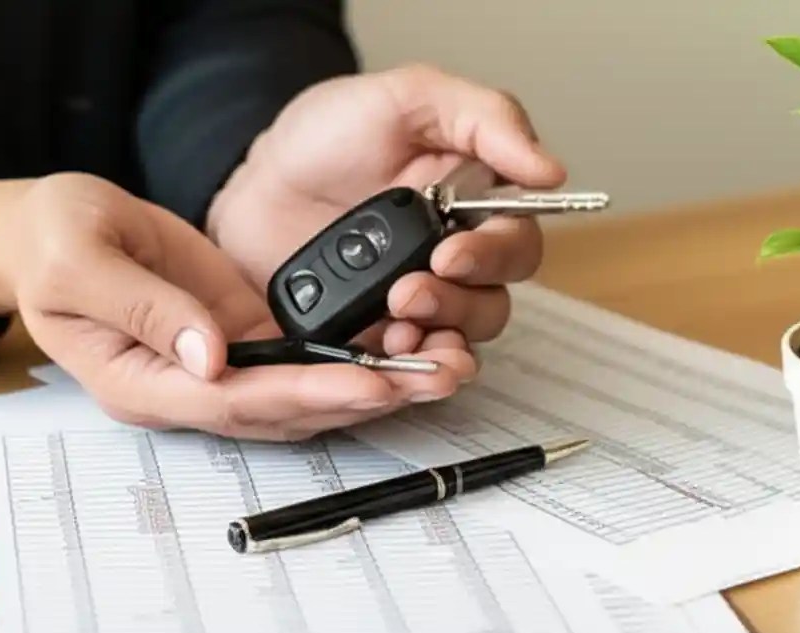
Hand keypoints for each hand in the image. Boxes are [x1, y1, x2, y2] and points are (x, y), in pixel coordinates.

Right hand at [0, 173, 474, 439]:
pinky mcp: (246, 335)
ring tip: (439, 368)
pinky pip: (308, 356)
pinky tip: (407, 341)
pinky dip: (357, 354)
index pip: (236, 402)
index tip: (367, 381)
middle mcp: (191, 389)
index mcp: (143, 385)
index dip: (305, 394)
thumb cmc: (54, 241)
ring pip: (307, 391)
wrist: (57, 225)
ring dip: (372, 384)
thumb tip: (212, 356)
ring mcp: (223, 366)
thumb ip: (145, 309)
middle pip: (286, 410)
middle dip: (360, 398)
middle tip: (429, 381)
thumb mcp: (81, 261)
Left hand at [206, 63, 565, 356]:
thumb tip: (550, 170)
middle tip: (410, 290)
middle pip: (494, 301)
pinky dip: (404, 368)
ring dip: (438, 340)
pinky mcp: (375, 338)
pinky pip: (408, 367)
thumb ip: (484, 118)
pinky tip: (382, 350)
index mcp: (475, 206)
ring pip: (458, 341)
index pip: (518, 242)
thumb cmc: (327, 137)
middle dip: (458, 303)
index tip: (452, 255)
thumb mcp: (407, 98)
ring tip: (395, 323)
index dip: (496, 256)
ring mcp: (417, 304)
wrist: (249, 185)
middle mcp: (456, 262)